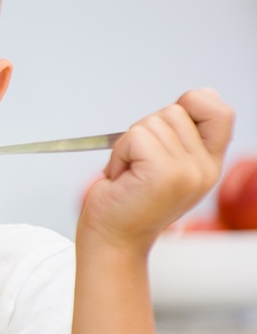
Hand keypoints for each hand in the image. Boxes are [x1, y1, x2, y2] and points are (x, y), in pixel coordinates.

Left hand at [79, 88, 233, 250]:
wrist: (112, 239)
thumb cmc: (128, 202)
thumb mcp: (165, 165)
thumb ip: (182, 134)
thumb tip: (199, 94)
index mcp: (208, 163)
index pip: (221, 112)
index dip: (194, 104)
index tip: (166, 127)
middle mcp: (204, 168)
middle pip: (174, 111)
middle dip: (143, 132)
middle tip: (135, 166)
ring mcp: (188, 171)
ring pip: (152, 122)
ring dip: (127, 145)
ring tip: (128, 174)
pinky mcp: (164, 174)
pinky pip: (136, 137)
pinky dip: (119, 154)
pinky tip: (121, 179)